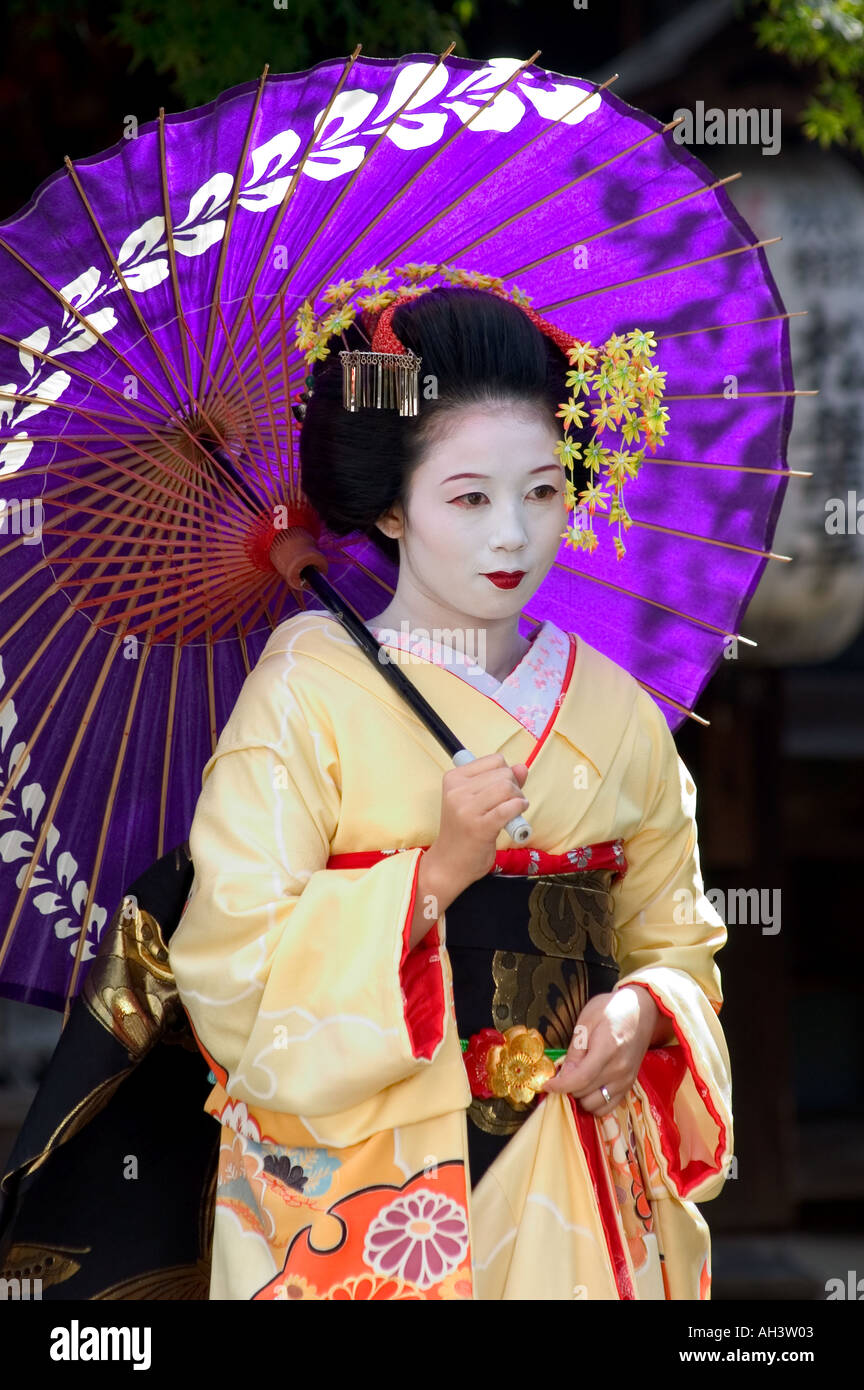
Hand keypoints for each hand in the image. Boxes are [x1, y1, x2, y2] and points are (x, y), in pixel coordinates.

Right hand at [427, 754, 529, 896]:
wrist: (449, 864)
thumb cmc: (464, 831)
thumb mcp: (477, 801)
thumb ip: (500, 781)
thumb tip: (521, 767)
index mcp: (453, 778)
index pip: (495, 760)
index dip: (506, 774)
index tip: (501, 791)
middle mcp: (457, 791)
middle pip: (504, 773)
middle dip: (515, 788)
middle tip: (509, 804)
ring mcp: (466, 809)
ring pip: (508, 788)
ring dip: (518, 799)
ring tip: (512, 812)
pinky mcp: (479, 827)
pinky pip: (509, 808)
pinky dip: (519, 810)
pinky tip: (516, 818)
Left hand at [540, 987, 661, 1115]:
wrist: (642, 1011)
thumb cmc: (612, 1010)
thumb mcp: (586, 1022)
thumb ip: (575, 1051)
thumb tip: (563, 1075)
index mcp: (607, 1050)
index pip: (580, 1079)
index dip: (560, 1086)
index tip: (546, 1084)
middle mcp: (619, 1070)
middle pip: (585, 1094)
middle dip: (567, 1088)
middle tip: (561, 1075)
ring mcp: (626, 1080)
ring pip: (595, 1105)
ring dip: (581, 1097)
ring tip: (575, 1080)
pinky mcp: (629, 1085)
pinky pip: (608, 1107)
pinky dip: (595, 1102)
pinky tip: (588, 1088)